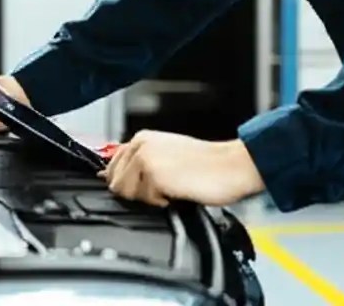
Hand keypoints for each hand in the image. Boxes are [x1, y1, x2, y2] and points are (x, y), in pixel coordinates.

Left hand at [100, 130, 264, 207]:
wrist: (231, 166)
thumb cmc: (207, 164)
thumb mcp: (168, 156)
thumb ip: (140, 164)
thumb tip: (112, 179)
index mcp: (142, 139)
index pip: (112, 168)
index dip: (126, 184)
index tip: (144, 188)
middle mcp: (140, 145)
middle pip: (116, 184)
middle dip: (137, 193)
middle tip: (164, 188)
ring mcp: (146, 159)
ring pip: (127, 195)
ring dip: (149, 199)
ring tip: (173, 189)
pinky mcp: (154, 175)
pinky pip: (145, 202)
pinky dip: (161, 203)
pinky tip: (178, 192)